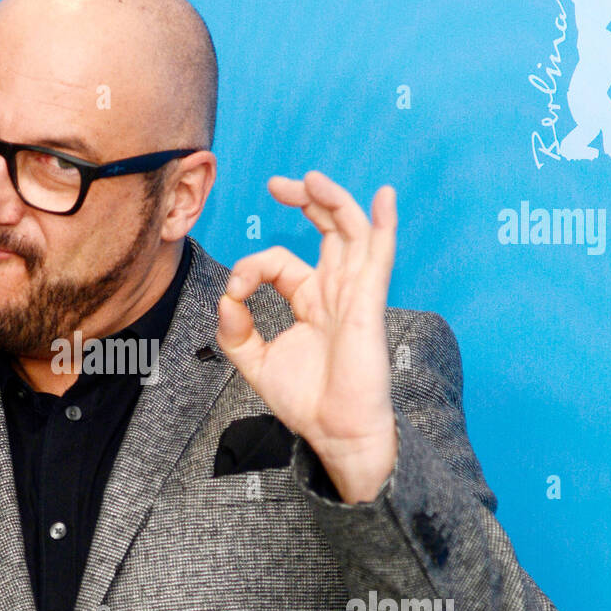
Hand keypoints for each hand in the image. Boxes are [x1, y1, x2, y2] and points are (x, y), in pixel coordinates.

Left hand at [216, 171, 397, 502]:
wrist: (335, 432)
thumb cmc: (306, 401)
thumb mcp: (256, 363)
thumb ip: (236, 331)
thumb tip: (226, 298)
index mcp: (310, 299)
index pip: (280, 262)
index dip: (252, 267)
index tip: (234, 290)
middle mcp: (335, 290)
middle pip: (328, 230)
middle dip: (306, 201)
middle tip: (279, 183)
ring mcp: (355, 295)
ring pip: (351, 233)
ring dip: (334, 201)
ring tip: (313, 178)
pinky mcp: (368, 305)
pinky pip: (379, 258)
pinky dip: (383, 226)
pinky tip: (385, 198)